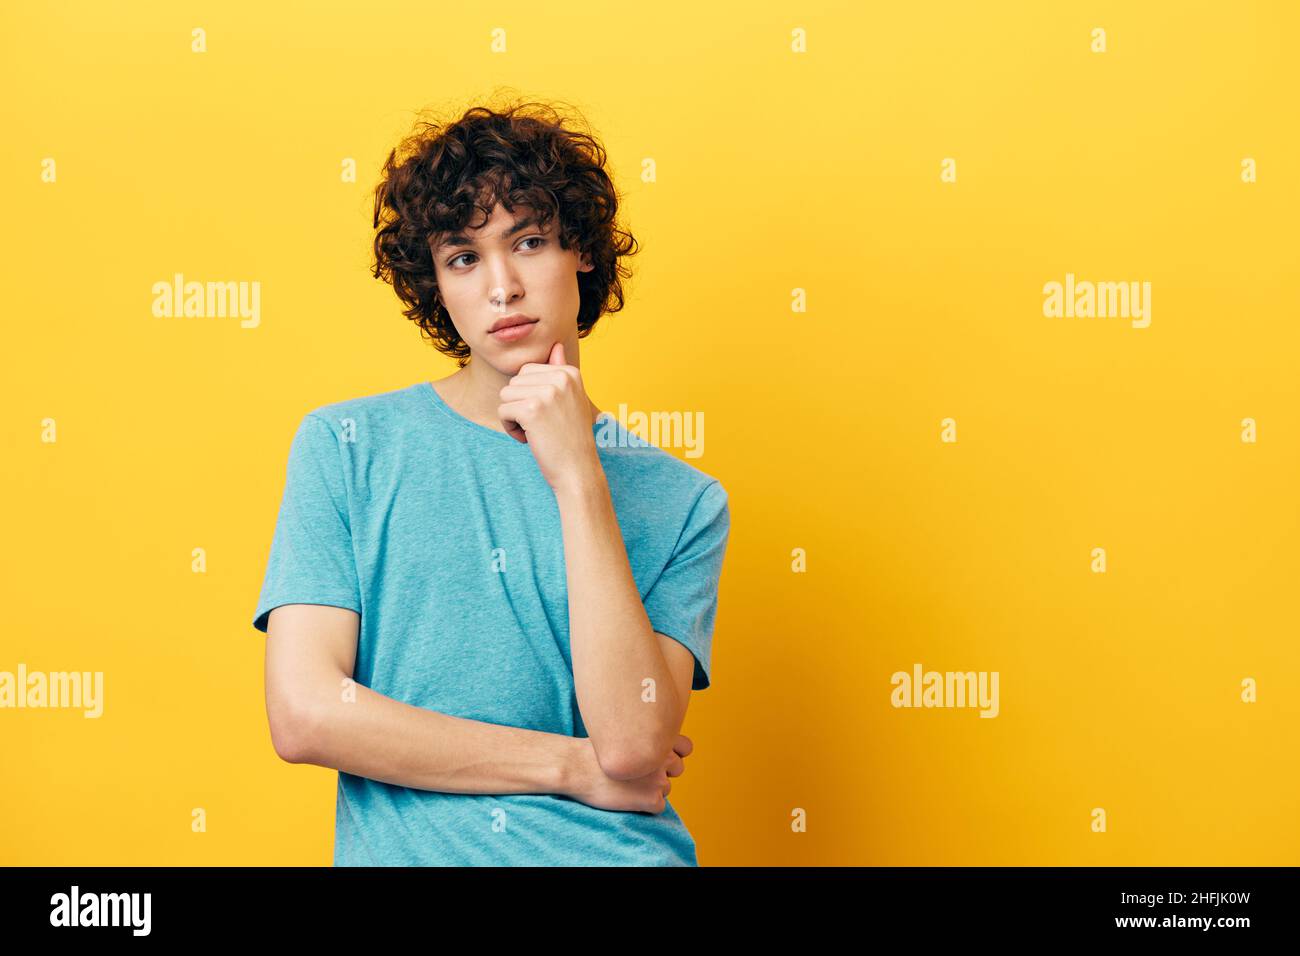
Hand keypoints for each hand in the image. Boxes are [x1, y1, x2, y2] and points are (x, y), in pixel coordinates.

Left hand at [498, 341, 601, 493]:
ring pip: (506, 395)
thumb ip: (561, 370)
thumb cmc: (572, 438)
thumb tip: (556, 345)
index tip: (548, 413)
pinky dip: (511, 429)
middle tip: (542, 425)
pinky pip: (503, 411)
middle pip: (514, 381)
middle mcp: (560, 378)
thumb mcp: (572, 399)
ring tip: (537, 431)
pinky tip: (530, 439)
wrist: (578, 470)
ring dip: (514, 417)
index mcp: (570, 372)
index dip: (530, 395)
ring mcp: (547, 393)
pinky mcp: (531, 409)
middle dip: (520, 405)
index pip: (527, 370)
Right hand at [564, 734, 693, 813]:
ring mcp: (659, 778)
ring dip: (651, 790)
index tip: (658, 757)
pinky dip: (645, 807)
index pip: (686, 747)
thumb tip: (660, 748)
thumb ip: (645, 738)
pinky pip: (658, 807)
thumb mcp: (624, 732)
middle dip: (662, 772)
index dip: (673, 753)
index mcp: (658, 737)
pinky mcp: (651, 799)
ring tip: (627, 785)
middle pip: (677, 769)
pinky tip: (627, 798)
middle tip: (637, 774)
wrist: (576, 766)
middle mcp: (664, 756)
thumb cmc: (594, 750)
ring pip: (666, 789)